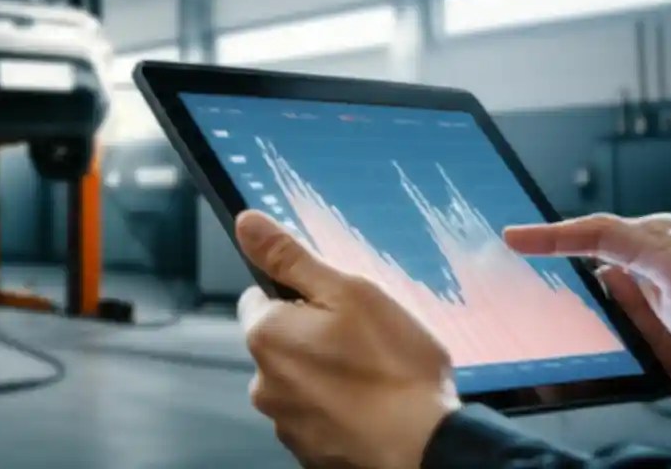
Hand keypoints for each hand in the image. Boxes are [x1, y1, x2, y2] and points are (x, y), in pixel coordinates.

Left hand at [235, 210, 460, 468]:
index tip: (333, 303)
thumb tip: (247, 224)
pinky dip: (340, 409)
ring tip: (375, 374)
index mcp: (266, 335)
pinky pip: (318, 415)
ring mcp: (285, 422)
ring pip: (301, 381)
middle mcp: (264, 382)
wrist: (423, 449)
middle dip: (314, 335)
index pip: (259, 298)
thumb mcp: (347, 292)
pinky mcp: (309, 450)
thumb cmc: (393, 369)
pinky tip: (374, 405)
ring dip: (328, 374)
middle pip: (281, 341)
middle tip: (364, 339)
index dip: (297, 295)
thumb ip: (291, 257)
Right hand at [505, 213, 670, 409]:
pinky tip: (555, 349)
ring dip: (558, 316)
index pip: (587, 231)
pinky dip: (574, 347)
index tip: (510, 238)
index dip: (548, 235)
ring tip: (521, 315)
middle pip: (578, 270)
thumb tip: (561, 235)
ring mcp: (638, 312)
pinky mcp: (637, 347)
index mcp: (649, 241)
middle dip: (546, 275)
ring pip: (582, 309)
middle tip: (505, 275)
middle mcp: (640, 274)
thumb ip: (614, 240)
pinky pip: (595, 344)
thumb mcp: (668, 258)